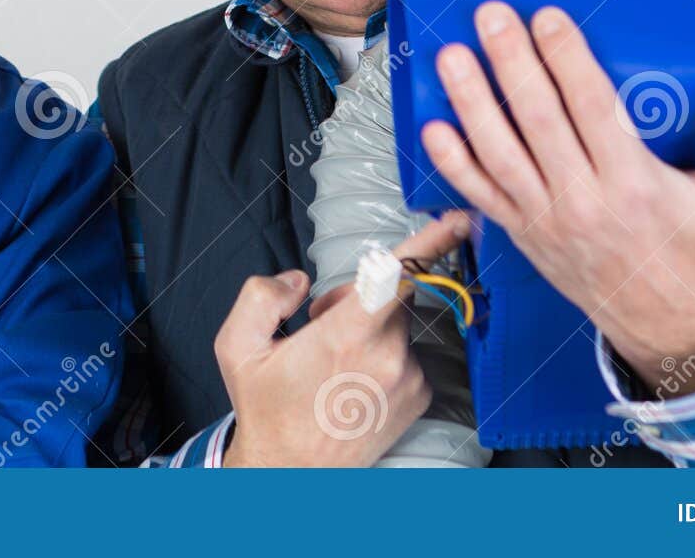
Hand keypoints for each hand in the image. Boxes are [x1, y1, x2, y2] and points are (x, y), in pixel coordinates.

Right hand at [217, 212, 470, 466]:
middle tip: (320, 328)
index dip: (429, 243)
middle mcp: (386, 356)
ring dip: (371, 327)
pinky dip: (385, 354)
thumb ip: (262, 295)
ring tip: (334, 364)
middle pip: (389, 293)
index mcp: (345, 335)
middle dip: (357, 296)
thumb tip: (299, 282)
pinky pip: (407, 352)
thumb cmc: (266, 410)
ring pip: (397, 323)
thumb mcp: (238, 346)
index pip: (395, 276)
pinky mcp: (420, 396)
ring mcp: (407, 378)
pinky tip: (353, 380)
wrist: (290, 473)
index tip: (457, 220)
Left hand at [420, 2, 694, 396]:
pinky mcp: (521, 233)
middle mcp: (582, 199)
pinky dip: (453, 163)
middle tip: (490, 16)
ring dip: (471, 102)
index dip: (567, 60)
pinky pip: (480, 195)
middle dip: (511, 64)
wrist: (662, 322)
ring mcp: (545, 218)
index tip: (548, 18)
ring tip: (452, 56)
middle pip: (538, 121)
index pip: (592, 108)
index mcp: (633, 183)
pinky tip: (431, 127)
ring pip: (499, 153)